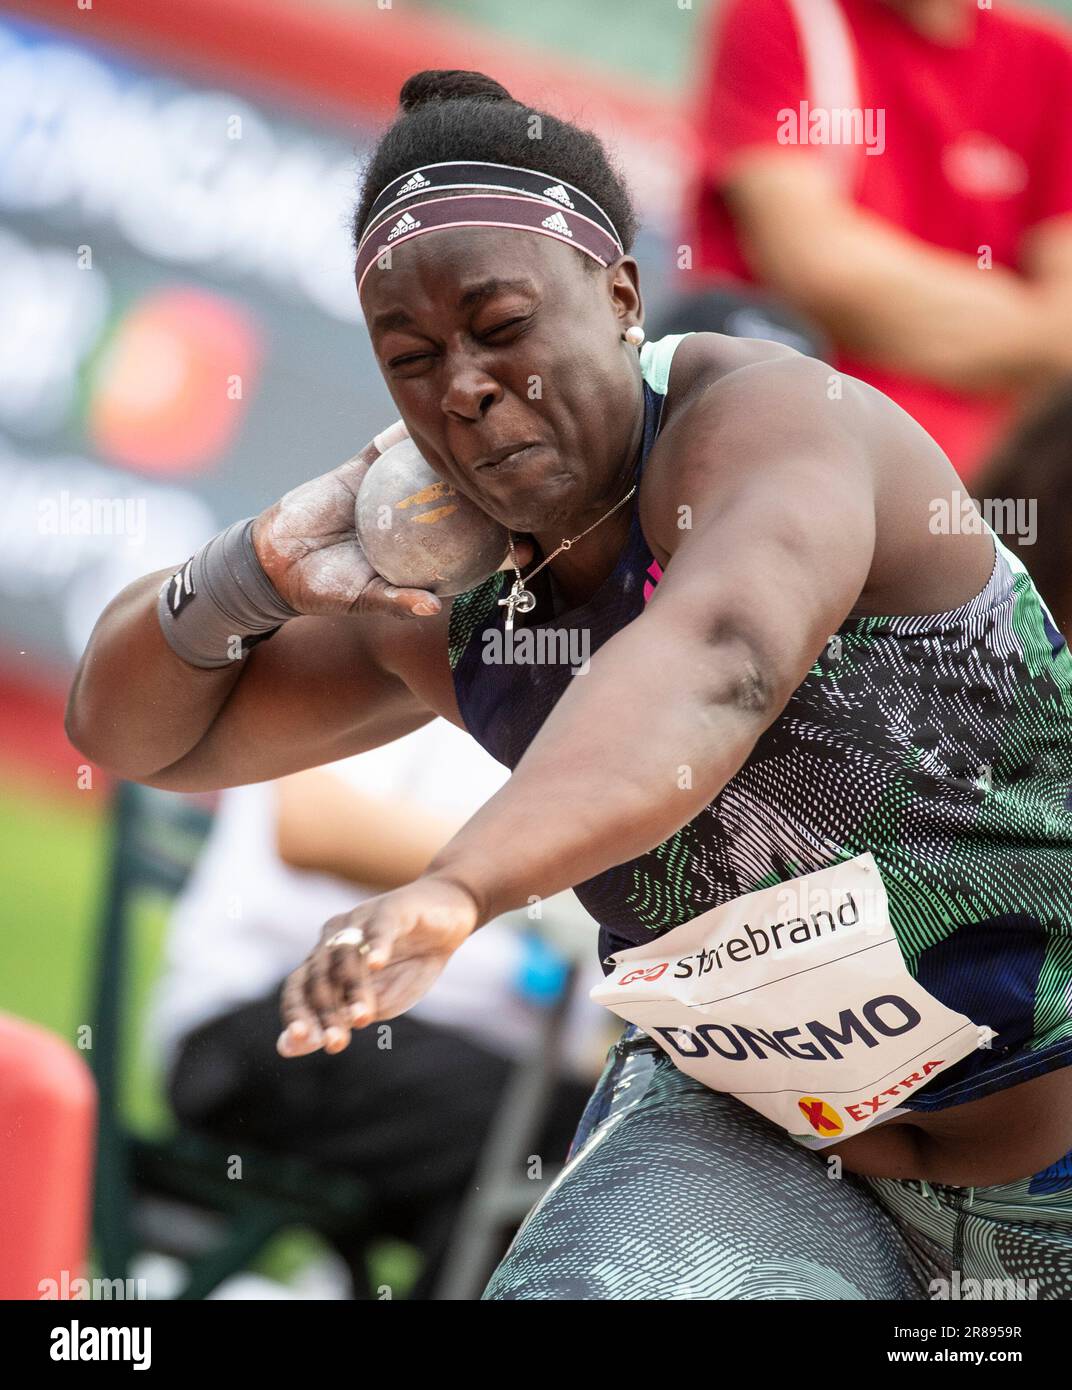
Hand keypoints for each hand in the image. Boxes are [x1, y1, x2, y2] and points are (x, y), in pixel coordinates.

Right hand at [251, 421, 528, 621]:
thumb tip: (431, 606)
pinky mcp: (364, 469)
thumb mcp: (357, 600)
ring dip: (454, 456)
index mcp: (422, 558)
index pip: (472, 554)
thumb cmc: (319, 590)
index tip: (529, 547)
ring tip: (481, 442)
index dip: (502, 551)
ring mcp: (392, 494)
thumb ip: (394, 601)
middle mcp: (415, 524)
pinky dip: (403, 434)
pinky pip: (387, 448)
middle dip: (492, 500)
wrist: (271, 559)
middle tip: (520, 490)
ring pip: (431, 472)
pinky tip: (425, 420)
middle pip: (462, 508)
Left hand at [276, 876, 480, 1057]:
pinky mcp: (392, 908)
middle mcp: (334, 938)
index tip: (299, 1042)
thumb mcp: (378, 1001)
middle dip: (324, 1012)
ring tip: (362, 1018)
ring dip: (353, 990)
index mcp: (325, 961)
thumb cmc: (410, 962)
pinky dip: (377, 946)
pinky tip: (376, 964)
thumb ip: (341, 1019)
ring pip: (345, 955)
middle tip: (336, 1043)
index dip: (296, 1015)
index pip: (299, 989)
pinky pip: (380, 927)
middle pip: (317, 974)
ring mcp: (360, 919)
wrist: (449, 916)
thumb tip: (296, 1046)